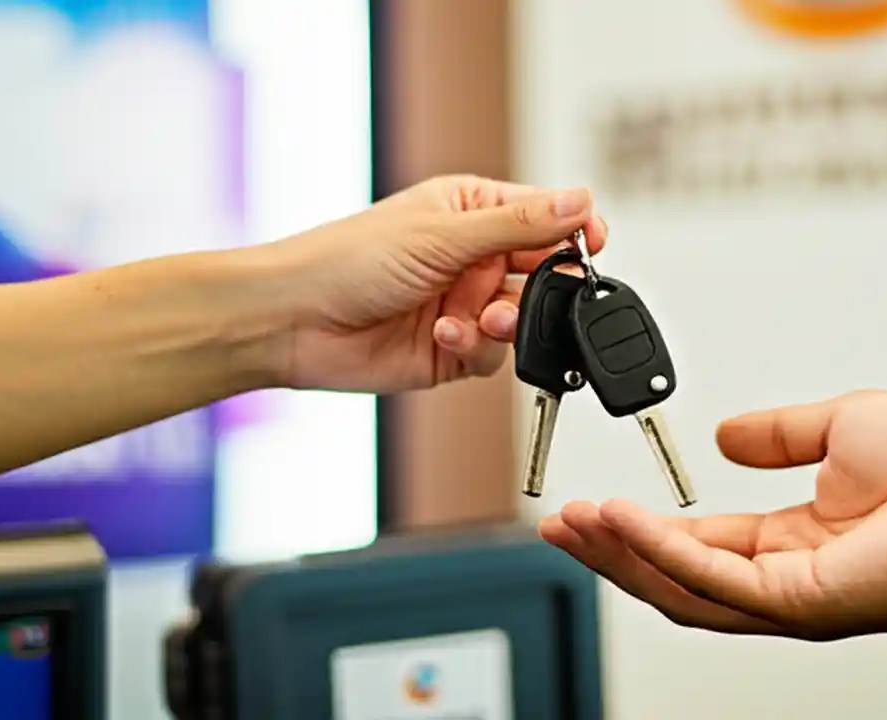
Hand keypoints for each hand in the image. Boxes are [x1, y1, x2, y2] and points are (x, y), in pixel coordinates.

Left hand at [264, 174, 605, 391]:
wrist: (293, 322)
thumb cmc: (345, 260)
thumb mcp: (443, 234)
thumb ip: (519, 224)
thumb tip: (581, 200)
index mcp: (472, 210)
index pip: (545, 216)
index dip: (574, 229)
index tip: (594, 242)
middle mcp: (472, 257)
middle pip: (543, 273)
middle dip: (546, 286)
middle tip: (547, 291)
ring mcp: (465, 305)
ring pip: (523, 318)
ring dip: (509, 321)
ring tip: (484, 319)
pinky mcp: (453, 350)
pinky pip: (494, 354)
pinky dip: (478, 347)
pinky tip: (446, 335)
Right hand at [540, 390, 886, 640]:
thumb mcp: (837, 427)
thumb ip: (775, 434)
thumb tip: (724, 435)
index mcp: (796, 543)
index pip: (699, 544)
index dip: (640, 527)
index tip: (594, 504)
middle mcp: (789, 580)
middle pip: (677, 578)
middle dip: (612, 553)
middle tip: (560, 526)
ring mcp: (795, 598)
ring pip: (683, 588)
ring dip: (621, 555)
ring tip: (573, 524)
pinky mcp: (803, 600)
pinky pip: (712, 577)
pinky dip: (658, 548)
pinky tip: (620, 520)